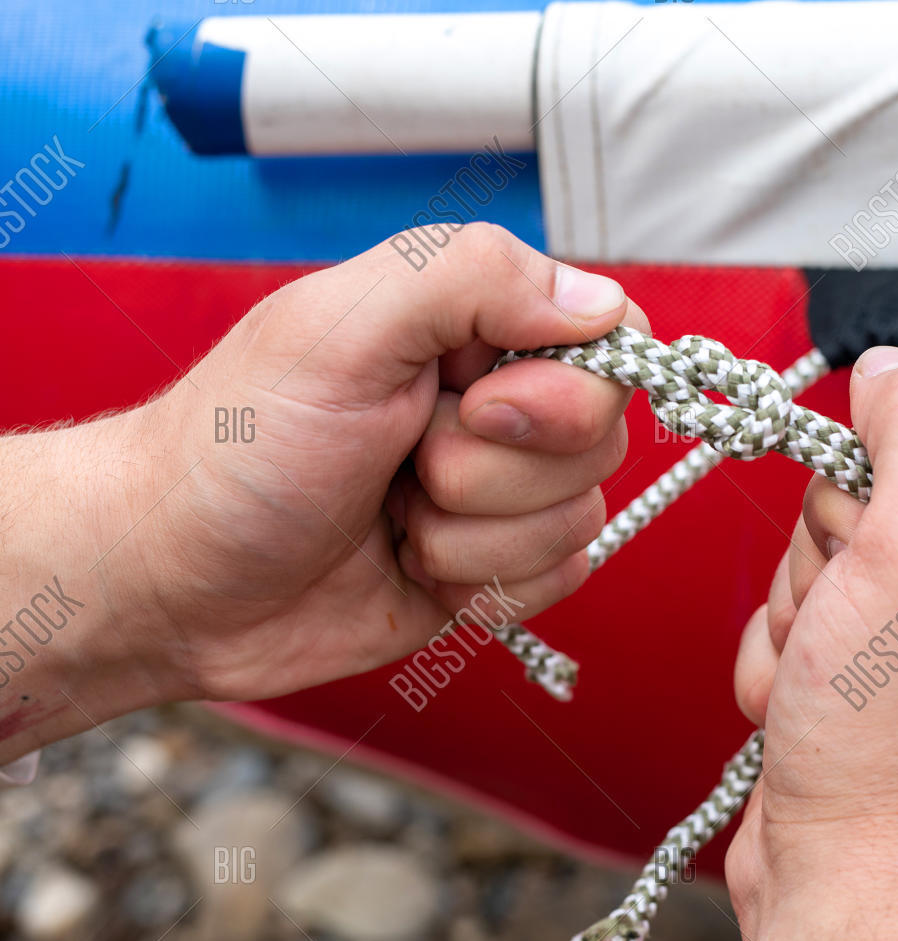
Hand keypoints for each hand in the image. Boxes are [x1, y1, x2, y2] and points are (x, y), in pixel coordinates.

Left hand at [1, 223, 640, 756]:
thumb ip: (470, 280)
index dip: (565, 391)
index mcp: (469, 326)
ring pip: (579, 519)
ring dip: (472, 535)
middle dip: (492, 470)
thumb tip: (601, 305)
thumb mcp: (336, 334)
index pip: (607, 339)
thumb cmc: (234, 451)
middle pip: (599, 439)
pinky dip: (480, 584)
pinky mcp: (493, 568)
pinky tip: (411, 565)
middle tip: (401, 460)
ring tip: (390, 516)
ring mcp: (499, 491)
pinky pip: (557, 581)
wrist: (173, 585)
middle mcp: (497, 403)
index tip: (473, 406)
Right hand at [725, 346, 897, 940]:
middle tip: (849, 628)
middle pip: (863, 493)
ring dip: (796, 616)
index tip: (871, 548)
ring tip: (829, 680)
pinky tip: (804, 709)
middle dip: (826, 561)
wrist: (856, 883)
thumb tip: (890, 364)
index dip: (874, 483)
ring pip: (816, 556)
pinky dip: (779, 661)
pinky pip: (794, 618)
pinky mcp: (871, 675)